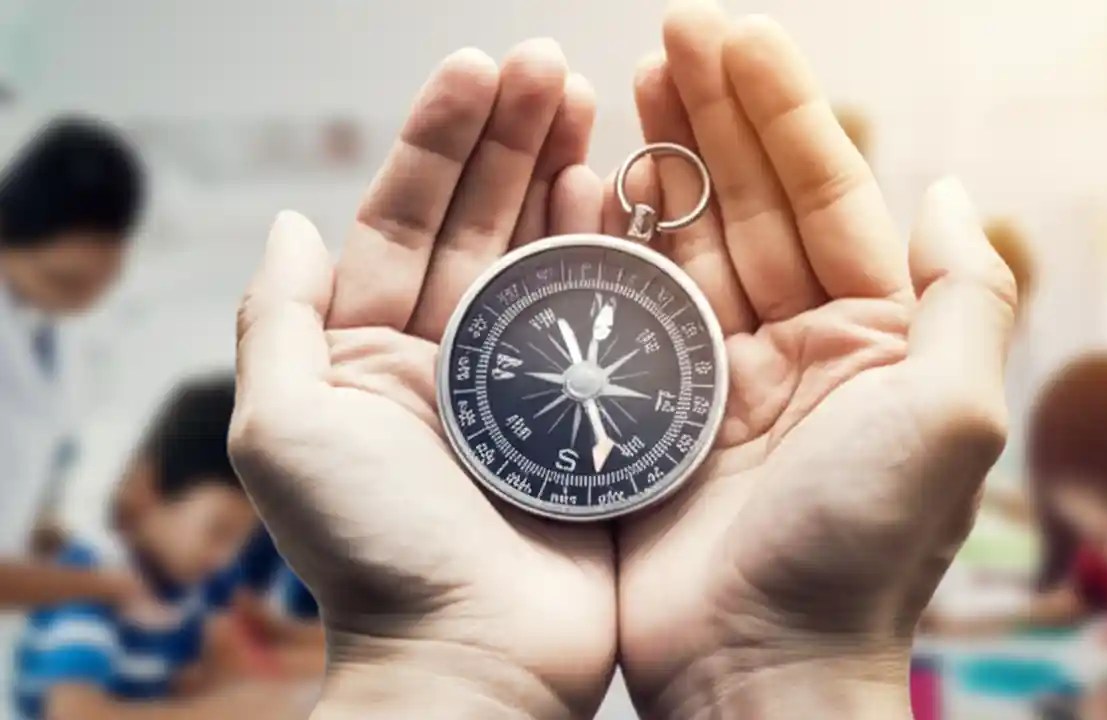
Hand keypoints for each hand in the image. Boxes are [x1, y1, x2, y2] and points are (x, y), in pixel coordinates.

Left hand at [230, 40, 614, 718]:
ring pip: (544, 258)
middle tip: (549, 66)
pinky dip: (612, 256)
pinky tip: (623, 196)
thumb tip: (288, 222)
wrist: (471, 656)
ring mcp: (523, 383)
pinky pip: (603, 320)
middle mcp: (449, 355)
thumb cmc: (372, 552)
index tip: (475, 69)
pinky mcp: (587, 415)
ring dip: (564, 178)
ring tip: (590, 104)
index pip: (405, 221)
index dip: (437, 142)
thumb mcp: (285, 431)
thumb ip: (278, 323)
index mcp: (374, 351)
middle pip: (481, 224)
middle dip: (510, 140)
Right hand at [614, 2, 1016, 717]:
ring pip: (687, 245)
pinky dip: (612, 244)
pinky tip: (590, 181)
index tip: (729, 34)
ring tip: (628, 79)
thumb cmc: (860, 552)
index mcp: (872, 336)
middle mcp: (798, 346)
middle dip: (713, 114)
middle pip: (750, 204)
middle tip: (669, 34)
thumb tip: (954, 189)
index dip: (779, 111)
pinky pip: (631, 310)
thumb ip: (967, 295)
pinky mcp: (655, 415)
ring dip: (661, 161)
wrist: (761, 669)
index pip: (823, 196)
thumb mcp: (949, 415)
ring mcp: (720, 378)